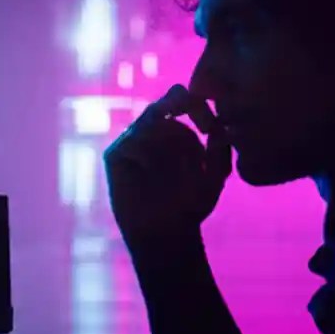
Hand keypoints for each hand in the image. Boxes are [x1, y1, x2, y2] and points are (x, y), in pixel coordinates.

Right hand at [104, 84, 231, 248]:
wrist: (165, 234)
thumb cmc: (191, 204)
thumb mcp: (215, 175)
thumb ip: (219, 148)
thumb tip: (218, 125)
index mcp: (176, 129)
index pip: (185, 99)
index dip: (198, 105)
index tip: (210, 127)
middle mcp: (153, 129)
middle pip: (168, 102)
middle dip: (187, 110)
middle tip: (204, 131)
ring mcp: (132, 140)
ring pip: (153, 122)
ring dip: (171, 143)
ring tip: (182, 170)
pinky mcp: (115, 154)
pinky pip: (133, 140)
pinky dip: (149, 156)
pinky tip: (156, 175)